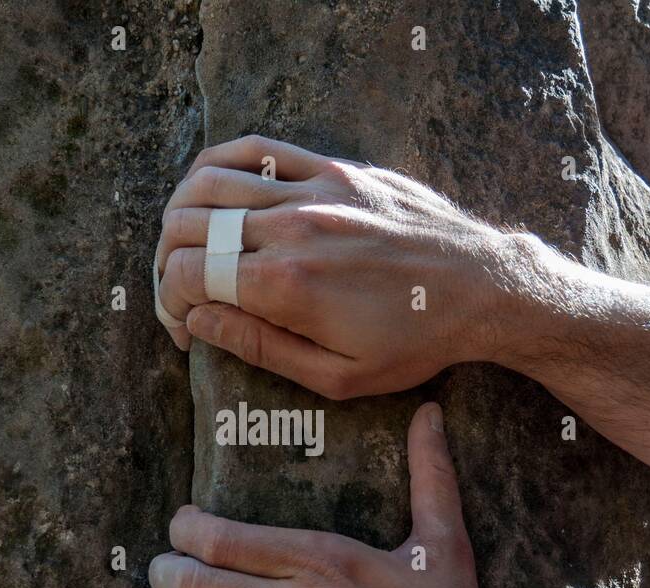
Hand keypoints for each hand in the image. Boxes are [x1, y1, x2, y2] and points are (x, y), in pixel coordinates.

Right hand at [154, 135, 528, 398]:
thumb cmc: (414, 342)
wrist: (483, 289)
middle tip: (180, 289)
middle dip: (167, 262)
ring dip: (181, 212)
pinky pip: (258, 149)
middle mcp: (292, 229)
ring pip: (210, 179)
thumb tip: (201, 320)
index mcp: (287, 286)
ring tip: (187, 243)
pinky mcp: (336, 169)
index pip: (188, 275)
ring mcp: (314, 190)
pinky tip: (213, 190)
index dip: (170, 304)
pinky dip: (219, 164)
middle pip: (187, 225)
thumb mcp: (337, 376)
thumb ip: (259, 347)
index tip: (184, 326)